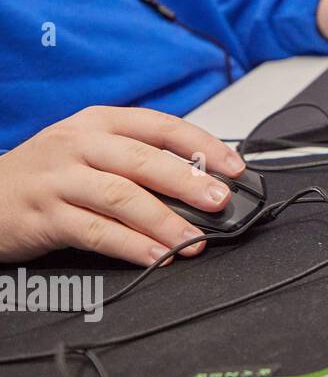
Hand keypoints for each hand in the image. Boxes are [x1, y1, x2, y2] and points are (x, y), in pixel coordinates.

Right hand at [0, 108, 246, 267]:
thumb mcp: (90, 150)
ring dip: (166, 221)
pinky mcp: (43, 215)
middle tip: (220, 202)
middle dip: (189, 183)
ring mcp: (59, 179)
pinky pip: (95, 231)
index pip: (162, 126)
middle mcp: (79, 144)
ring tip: (195, 240)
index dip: (204, 146)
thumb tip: (202, 183)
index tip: (235, 168)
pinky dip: (132, 245)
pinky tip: (157, 255)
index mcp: (100, 122)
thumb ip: (138, 160)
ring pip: (122, 197)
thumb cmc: (47, 174)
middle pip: (144, 161)